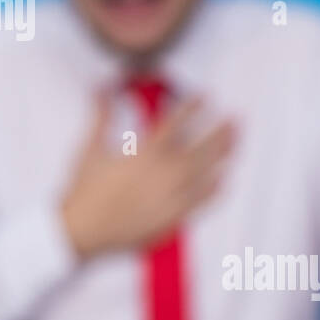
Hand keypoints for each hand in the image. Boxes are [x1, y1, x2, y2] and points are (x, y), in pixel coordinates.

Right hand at [60, 91, 235, 258]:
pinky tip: (221, 180)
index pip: (174, 124)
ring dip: (222, 155)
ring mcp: (171, 197)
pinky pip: (200, 202)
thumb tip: (101, 89)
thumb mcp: (91, 149)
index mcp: (144, 154)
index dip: (191, 107)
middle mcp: (163, 174)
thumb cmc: (85, 191)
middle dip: (219, 131)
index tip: (204, 96)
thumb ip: (101, 116)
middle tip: (235, 118)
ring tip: (234, 142)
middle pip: (200, 148)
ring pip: (205, 172)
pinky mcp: (172, 218)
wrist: (83, 231)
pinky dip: (213, 190)